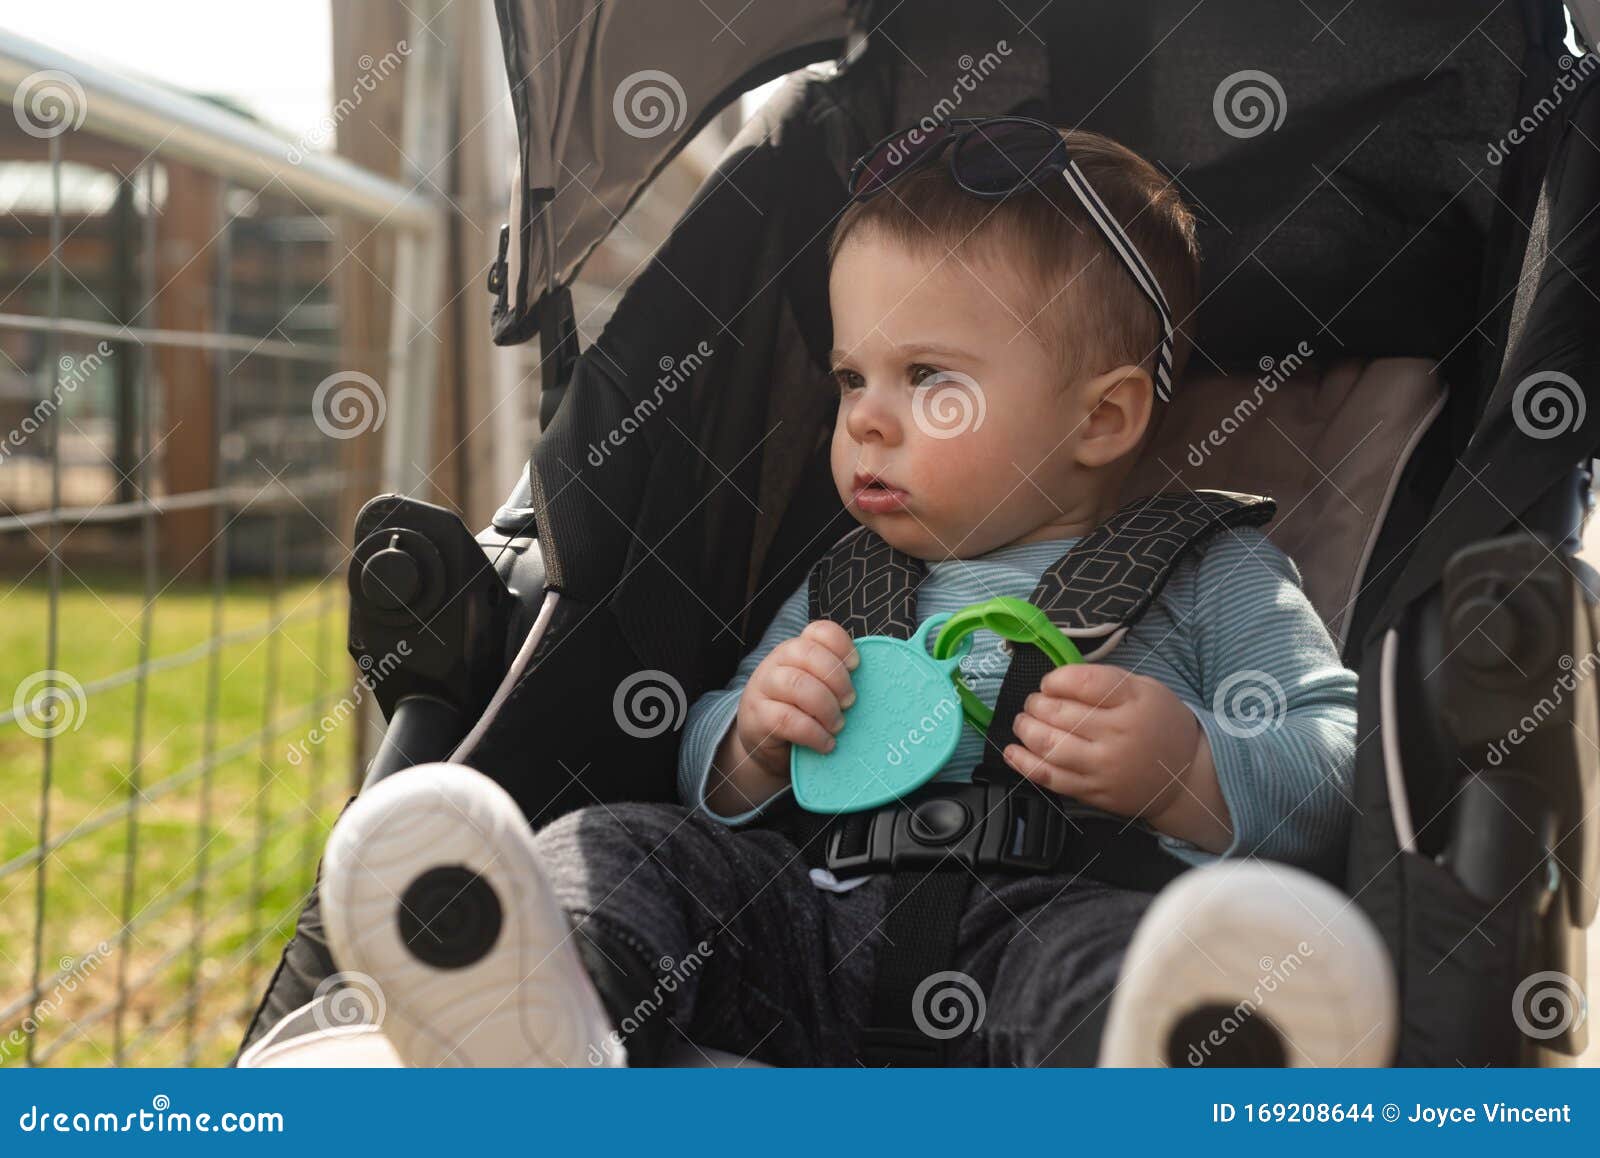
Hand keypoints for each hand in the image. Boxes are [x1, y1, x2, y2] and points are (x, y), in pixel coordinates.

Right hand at [723, 620, 858, 790]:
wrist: (767, 746)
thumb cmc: (801, 713)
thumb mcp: (818, 690)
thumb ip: (836, 681)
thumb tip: (877, 683)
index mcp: (797, 650)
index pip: (819, 631)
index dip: (842, 645)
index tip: (856, 667)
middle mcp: (777, 662)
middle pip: (807, 653)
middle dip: (836, 679)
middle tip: (850, 703)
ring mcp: (763, 687)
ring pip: (796, 684)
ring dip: (826, 707)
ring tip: (838, 726)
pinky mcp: (757, 716)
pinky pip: (786, 719)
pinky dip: (813, 733)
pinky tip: (826, 743)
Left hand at [1002, 663, 1207, 823]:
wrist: (1183, 778)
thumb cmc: (1160, 724)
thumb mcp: (1146, 689)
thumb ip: (1106, 680)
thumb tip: (1059, 679)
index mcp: (1133, 701)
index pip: (1083, 682)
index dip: (1056, 680)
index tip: (1050, 682)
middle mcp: (1118, 735)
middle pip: (1060, 713)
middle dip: (1036, 703)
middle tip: (1035, 701)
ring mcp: (1104, 767)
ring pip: (1050, 745)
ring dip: (1026, 729)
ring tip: (1024, 720)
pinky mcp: (1092, 792)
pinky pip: (1050, 778)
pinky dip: (1024, 763)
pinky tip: (1012, 751)